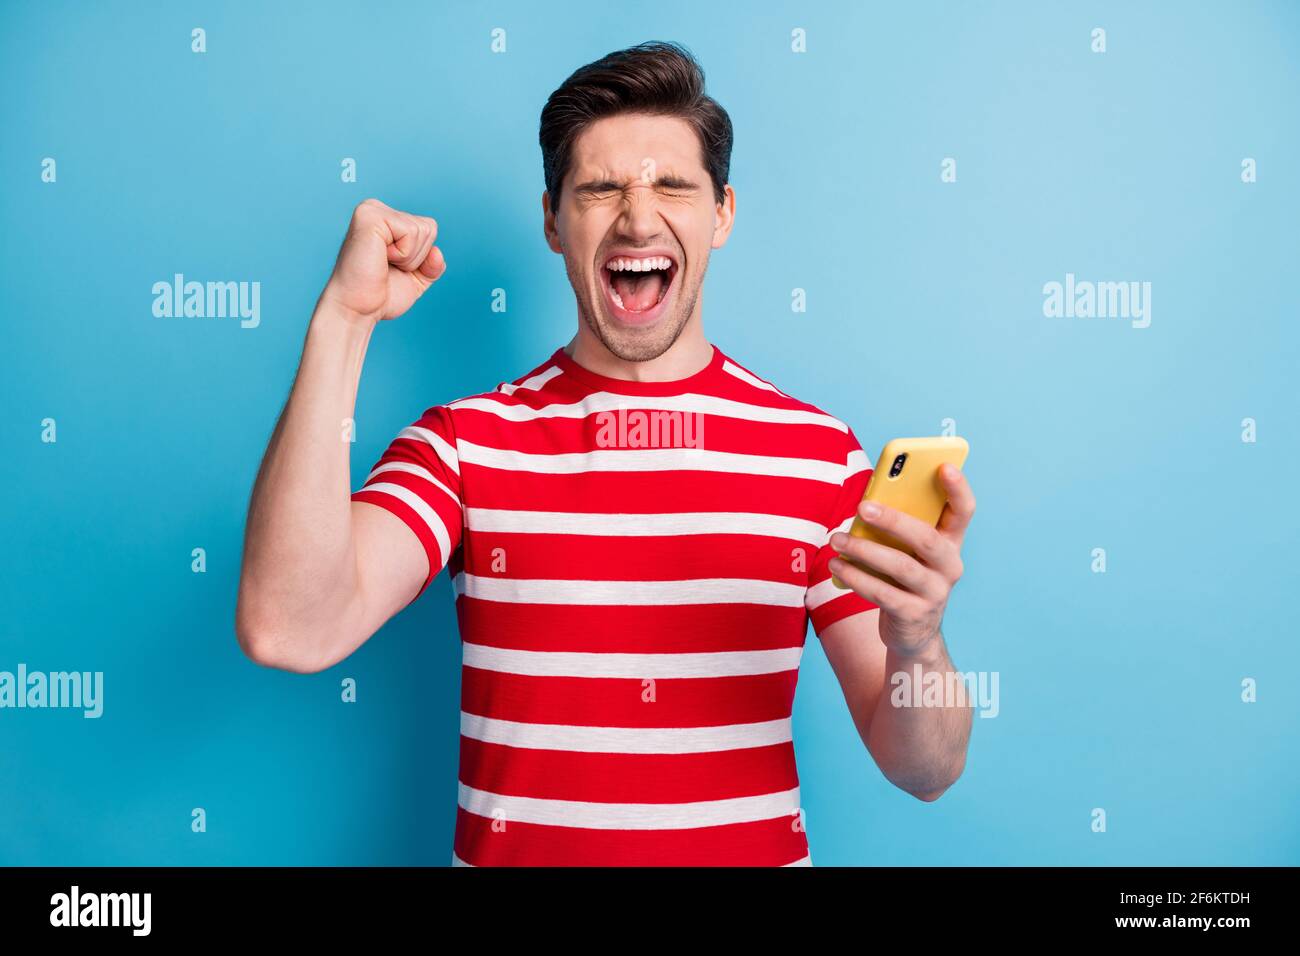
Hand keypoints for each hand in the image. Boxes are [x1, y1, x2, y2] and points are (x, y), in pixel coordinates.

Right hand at [319, 198, 446, 322]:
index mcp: (387, 220)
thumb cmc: (381, 295)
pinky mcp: (369, 216)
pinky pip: (411, 232)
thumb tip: (437, 252)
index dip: (421, 258)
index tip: (394, 267)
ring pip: (422, 230)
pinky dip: (403, 254)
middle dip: (416, 257)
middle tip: (387, 267)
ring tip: (382, 263)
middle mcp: (377, 209)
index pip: (429, 229)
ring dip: (408, 257)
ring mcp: (372, 210)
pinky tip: (380, 258)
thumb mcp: (416, 279)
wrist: (357, 310)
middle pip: (429, 227)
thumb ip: (432, 265)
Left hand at [828, 463, 975, 658]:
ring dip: (864, 549)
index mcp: (951, 543)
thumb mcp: (908, 551)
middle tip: (862, 506)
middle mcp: (950, 566)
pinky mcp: (913, 615)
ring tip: (837, 539)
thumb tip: (866, 503)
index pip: (964, 512)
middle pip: (926, 537)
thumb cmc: (905, 578)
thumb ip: (898, 528)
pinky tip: (836, 565)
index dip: (958, 489)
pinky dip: (855, 576)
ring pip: (900, 565)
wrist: (912, 633)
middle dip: (893, 519)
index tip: (944, 466)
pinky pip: (881, 592)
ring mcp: (935, 593)